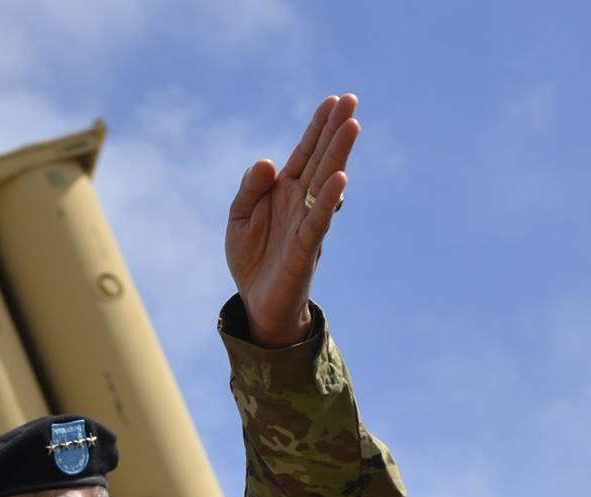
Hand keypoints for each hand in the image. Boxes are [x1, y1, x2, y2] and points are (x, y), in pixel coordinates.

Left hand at [226, 93, 360, 346]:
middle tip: (351, 100)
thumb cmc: (252, 258)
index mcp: (285, 190)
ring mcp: (306, 222)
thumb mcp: (239, 216)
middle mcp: (301, 201)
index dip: (319, 127)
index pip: (305, 152)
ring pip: (325, 183)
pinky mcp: (305, 248)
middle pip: (321, 159)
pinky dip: (328, 200)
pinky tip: (339, 179)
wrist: (256, 302)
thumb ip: (249, 188)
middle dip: (335, 130)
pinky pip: (318, 220)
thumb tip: (267, 162)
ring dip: (338, 154)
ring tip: (352, 126)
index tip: (334, 100)